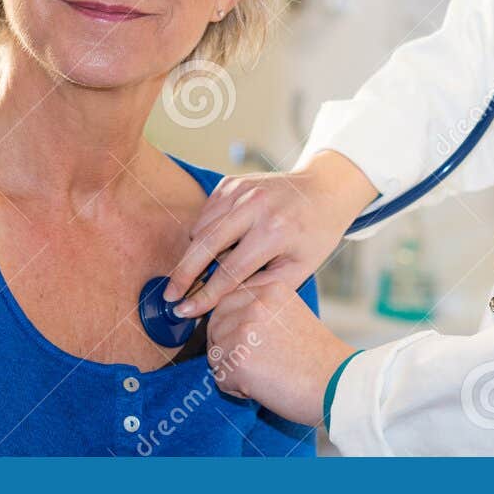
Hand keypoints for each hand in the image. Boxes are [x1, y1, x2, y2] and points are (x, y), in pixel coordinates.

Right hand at [162, 150, 377, 317]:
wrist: (324, 190)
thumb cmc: (315, 234)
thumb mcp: (301, 267)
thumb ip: (264, 286)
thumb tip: (225, 303)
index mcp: (274, 231)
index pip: (230, 271)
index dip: (205, 294)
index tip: (186, 310)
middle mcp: (255, 206)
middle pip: (205, 245)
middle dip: (183, 274)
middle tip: (169, 295)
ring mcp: (241, 190)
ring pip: (200, 227)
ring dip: (194, 252)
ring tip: (197, 271)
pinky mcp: (232, 182)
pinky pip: (206, 212)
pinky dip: (203, 230)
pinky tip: (214, 243)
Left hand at [206, 281, 356, 425]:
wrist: (337, 385)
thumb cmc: (318, 359)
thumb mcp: (292, 316)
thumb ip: (262, 312)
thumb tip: (227, 322)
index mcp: (271, 289)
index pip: (228, 301)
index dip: (230, 325)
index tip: (243, 342)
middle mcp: (255, 304)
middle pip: (216, 324)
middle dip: (226, 347)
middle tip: (255, 364)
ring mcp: (245, 330)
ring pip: (215, 352)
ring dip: (232, 370)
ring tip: (263, 376)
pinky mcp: (238, 359)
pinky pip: (220, 377)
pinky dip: (236, 389)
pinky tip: (261, 388)